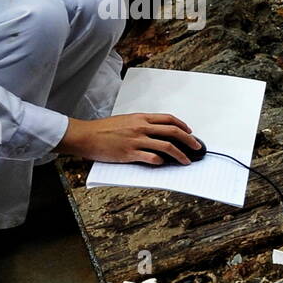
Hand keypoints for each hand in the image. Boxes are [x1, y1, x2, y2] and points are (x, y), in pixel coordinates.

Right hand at [56, 113, 200, 165]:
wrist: (85, 135)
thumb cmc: (103, 129)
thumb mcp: (125, 120)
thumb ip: (141, 124)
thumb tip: (156, 132)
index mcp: (141, 118)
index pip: (168, 119)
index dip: (182, 125)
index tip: (190, 132)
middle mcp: (141, 127)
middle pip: (173, 132)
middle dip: (189, 140)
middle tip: (196, 147)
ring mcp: (136, 140)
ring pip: (167, 146)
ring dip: (180, 155)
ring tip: (186, 161)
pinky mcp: (130, 153)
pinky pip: (152, 158)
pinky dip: (161, 161)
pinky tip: (164, 164)